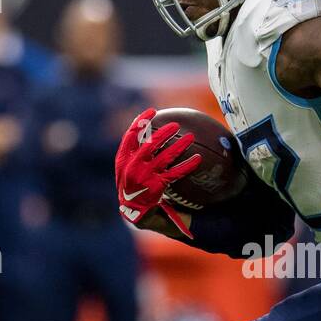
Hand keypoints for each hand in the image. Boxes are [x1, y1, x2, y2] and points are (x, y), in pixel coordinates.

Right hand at [115, 108, 201, 236]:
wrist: (132, 209)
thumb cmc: (131, 183)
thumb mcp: (126, 167)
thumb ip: (133, 150)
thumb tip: (146, 127)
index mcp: (123, 159)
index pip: (130, 136)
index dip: (140, 122)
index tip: (152, 111)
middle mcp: (133, 166)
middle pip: (150, 144)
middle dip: (163, 133)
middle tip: (176, 125)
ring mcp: (144, 177)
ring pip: (165, 157)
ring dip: (179, 146)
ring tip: (190, 137)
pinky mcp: (157, 186)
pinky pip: (175, 173)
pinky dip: (187, 166)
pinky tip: (198, 159)